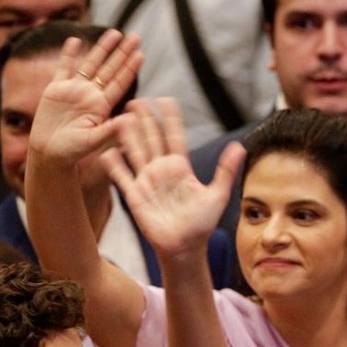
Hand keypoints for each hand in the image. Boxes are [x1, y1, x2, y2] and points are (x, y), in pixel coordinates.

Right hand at [29, 29, 142, 164]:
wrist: (49, 152)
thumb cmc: (73, 151)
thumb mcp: (94, 140)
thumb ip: (111, 129)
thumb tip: (131, 119)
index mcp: (102, 106)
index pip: (119, 83)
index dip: (130, 68)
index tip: (141, 54)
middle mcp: (91, 95)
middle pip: (110, 69)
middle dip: (122, 52)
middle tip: (136, 37)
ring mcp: (74, 90)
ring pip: (90, 64)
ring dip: (102, 48)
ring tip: (115, 32)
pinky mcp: (56, 89)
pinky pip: (63, 68)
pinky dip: (68, 54)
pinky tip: (75, 40)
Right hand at [101, 98, 245, 261]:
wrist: (185, 247)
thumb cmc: (202, 224)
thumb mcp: (217, 194)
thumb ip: (226, 170)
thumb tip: (240, 146)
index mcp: (181, 167)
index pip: (174, 137)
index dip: (170, 119)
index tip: (166, 99)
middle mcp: (162, 170)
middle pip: (151, 139)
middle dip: (145, 119)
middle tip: (136, 100)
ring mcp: (147, 181)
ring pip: (135, 152)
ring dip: (128, 136)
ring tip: (121, 117)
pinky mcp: (135, 195)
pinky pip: (122, 177)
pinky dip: (114, 165)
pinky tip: (106, 151)